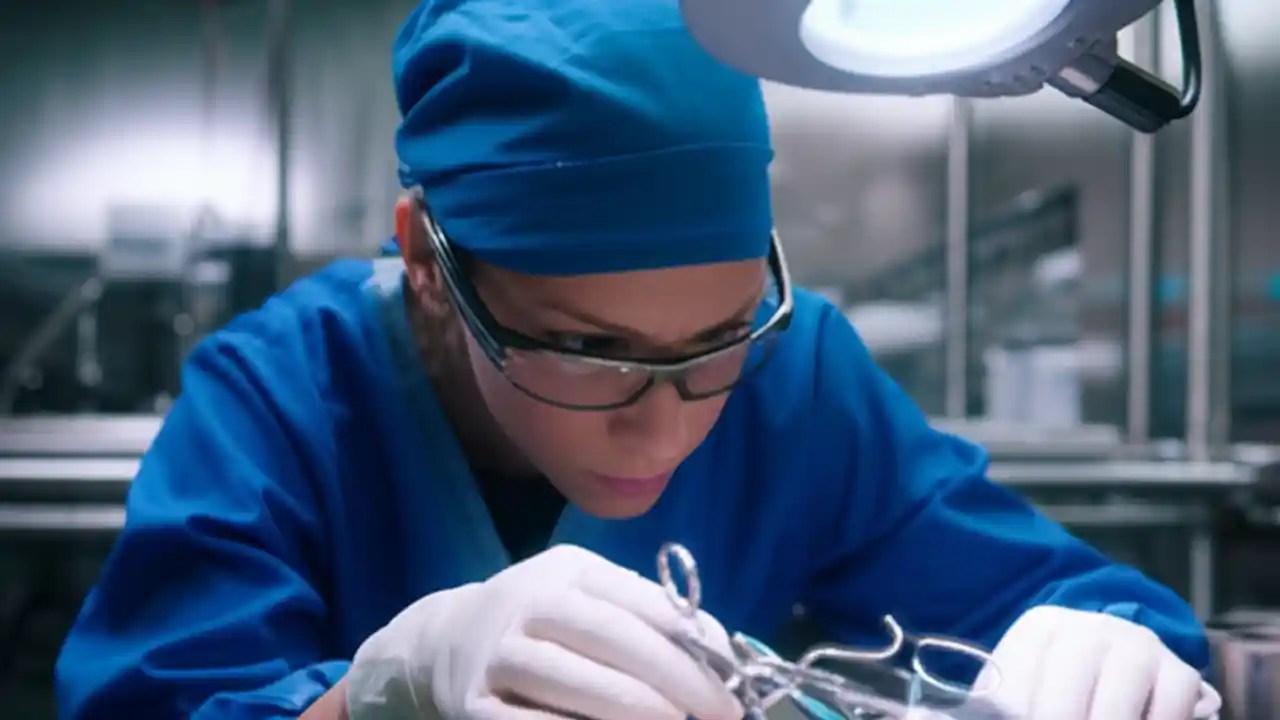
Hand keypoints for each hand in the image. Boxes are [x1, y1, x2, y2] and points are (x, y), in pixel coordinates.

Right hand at [344, 544, 741, 719]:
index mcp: (567, 571)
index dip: (692, 638)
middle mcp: (529, 602)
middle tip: (722, 712)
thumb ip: (641, 616)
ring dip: (635, 710)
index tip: (733, 674)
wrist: (443, 641)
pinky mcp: (472, 703)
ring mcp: (496, 653)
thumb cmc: (543, 622)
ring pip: (572, 681)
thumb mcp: (585, 598)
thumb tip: (718, 655)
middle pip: (611, 637)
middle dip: (677, 679)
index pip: (639, 599)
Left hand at [976, 606, 1220, 718]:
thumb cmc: (1053, 680)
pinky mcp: (1177, 670)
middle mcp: (1089, 629)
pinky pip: (1167, 714)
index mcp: (1039, 628)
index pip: (1012, 699)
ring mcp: (1137, 646)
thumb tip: (923, 718)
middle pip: (1060, 711)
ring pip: (1113, 713)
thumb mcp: (1013, 688)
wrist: (1116, 655)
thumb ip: (983, 708)